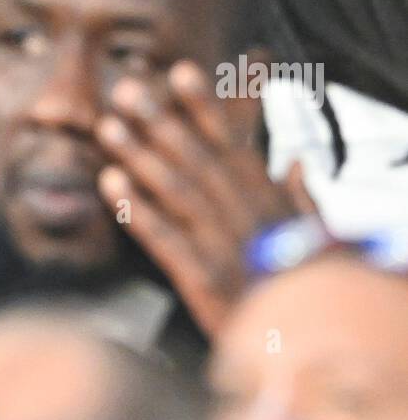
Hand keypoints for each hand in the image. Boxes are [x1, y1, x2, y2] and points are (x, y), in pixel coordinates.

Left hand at [96, 61, 314, 337]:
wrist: (299, 349)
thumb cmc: (303, 290)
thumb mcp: (312, 238)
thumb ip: (300, 198)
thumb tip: (295, 163)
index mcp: (265, 199)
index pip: (231, 141)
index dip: (204, 105)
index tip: (178, 70)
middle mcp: (243, 214)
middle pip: (195, 158)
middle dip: (159, 121)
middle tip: (124, 90)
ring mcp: (221, 245)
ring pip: (176, 191)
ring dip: (139, 156)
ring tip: (107, 128)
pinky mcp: (202, 280)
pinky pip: (163, 238)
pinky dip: (136, 208)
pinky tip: (108, 183)